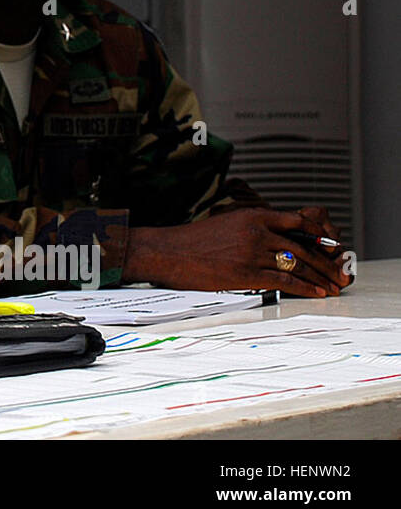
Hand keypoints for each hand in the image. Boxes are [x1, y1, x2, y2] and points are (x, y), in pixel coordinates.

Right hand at [123, 207, 351, 297]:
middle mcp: (256, 231)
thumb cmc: (192, 241)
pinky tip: (316, 293)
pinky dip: (305, 288)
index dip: (318, 236)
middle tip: (340, 272)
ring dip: (320, 277)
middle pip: (302, 246)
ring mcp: (252, 252)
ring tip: (334, 285)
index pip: (296, 222)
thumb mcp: (226, 224)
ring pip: (298, 264)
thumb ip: (251, 229)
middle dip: (325, 262)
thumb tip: (273, 242)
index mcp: (251, 215)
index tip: (330, 246)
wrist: (167, 252)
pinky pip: (285, 280)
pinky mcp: (246, 273)